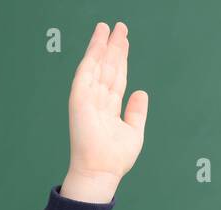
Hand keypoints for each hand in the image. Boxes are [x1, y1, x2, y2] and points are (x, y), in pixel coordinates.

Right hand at [60, 21, 148, 203]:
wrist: (101, 171)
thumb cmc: (116, 158)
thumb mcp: (134, 132)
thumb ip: (136, 112)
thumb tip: (141, 92)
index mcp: (109, 108)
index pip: (117, 77)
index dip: (122, 59)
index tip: (125, 42)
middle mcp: (98, 100)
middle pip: (108, 67)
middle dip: (114, 47)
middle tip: (120, 27)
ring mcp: (88, 98)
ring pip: (98, 65)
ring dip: (103, 45)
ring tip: (109, 27)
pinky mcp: (79, 98)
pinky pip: (87, 71)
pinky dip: (92, 55)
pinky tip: (98, 40)